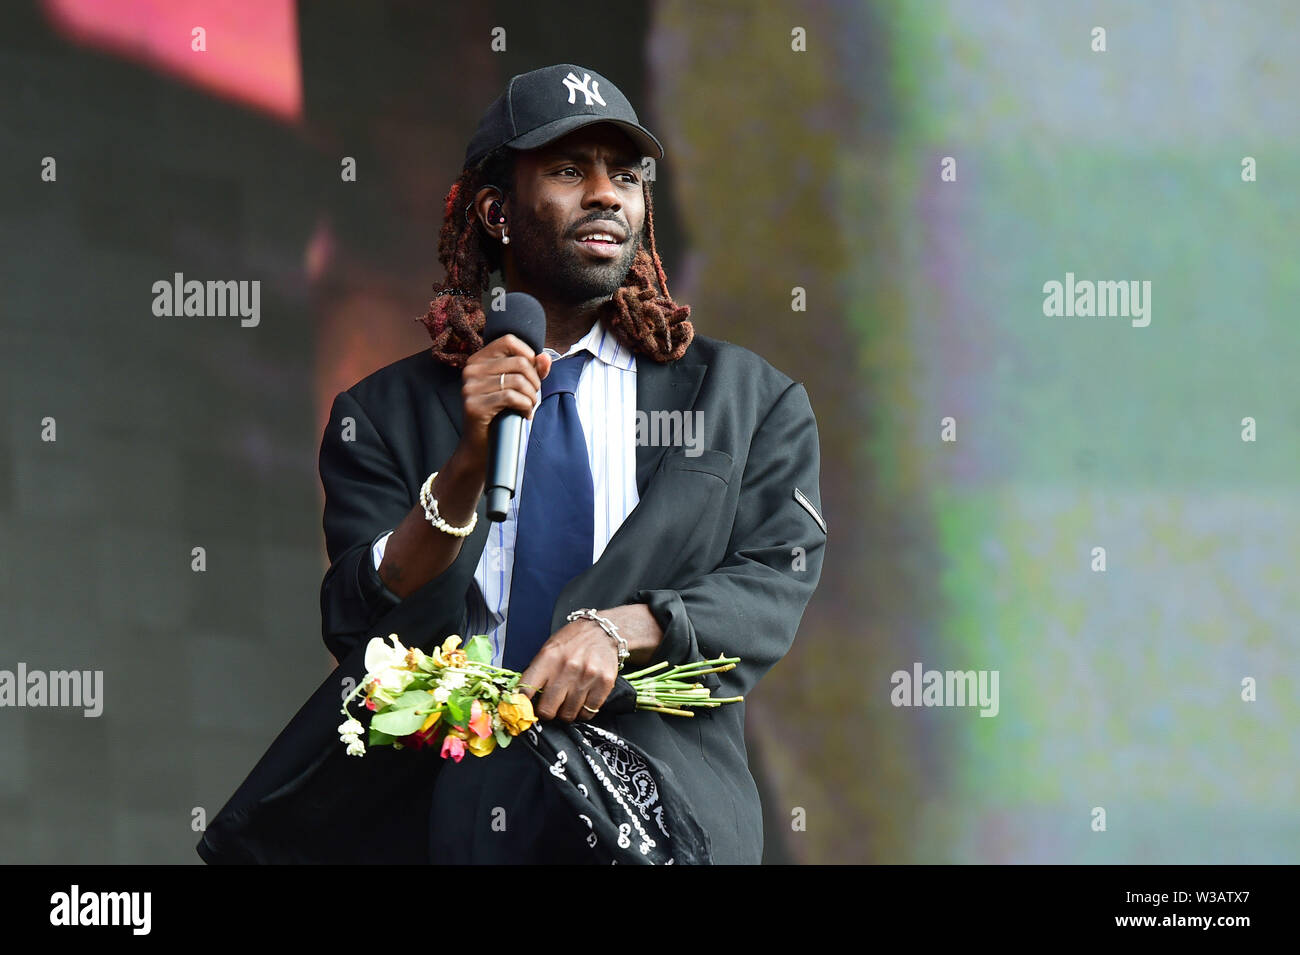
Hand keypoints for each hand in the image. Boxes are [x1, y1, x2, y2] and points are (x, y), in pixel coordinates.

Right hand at [458, 334, 551, 471]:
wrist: (480, 446)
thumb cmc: (500, 414)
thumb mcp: (517, 387)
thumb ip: (532, 370)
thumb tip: (545, 357)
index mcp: (478, 360)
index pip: (508, 340)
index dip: (528, 353)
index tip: (533, 373)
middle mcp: (470, 370)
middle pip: (518, 362)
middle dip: (534, 381)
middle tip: (533, 396)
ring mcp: (470, 387)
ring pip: (517, 380)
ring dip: (531, 396)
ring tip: (530, 406)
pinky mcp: (474, 405)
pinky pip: (511, 397)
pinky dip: (525, 406)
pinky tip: (524, 414)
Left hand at [517, 618, 619, 722]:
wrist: (602, 630)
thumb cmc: (572, 641)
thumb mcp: (548, 650)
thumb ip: (537, 673)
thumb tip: (525, 700)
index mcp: (548, 658)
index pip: (526, 691)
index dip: (522, 705)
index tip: (524, 709)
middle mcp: (567, 668)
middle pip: (547, 710)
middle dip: (547, 711)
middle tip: (551, 705)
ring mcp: (587, 677)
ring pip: (568, 715)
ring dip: (566, 712)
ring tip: (568, 700)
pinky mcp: (604, 683)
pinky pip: (588, 712)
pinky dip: (583, 711)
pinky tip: (582, 701)